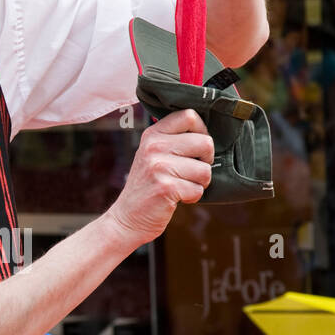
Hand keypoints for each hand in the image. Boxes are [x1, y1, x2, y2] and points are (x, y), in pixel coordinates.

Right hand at [108, 110, 213, 248]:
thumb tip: (206, 131)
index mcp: (153, 134)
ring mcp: (158, 167)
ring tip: (182, 185)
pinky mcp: (165, 188)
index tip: (197, 147)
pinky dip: (192, 197)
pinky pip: (198, 189)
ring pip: (205, 170)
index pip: (189, 116)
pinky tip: (177, 197)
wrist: (128, 218)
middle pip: (205, 143)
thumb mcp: (153, 155)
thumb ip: (173, 140)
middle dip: (206, 161)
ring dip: (199, 183)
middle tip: (192, 171)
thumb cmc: (148, 186)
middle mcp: (154, 147)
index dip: (202, 131)